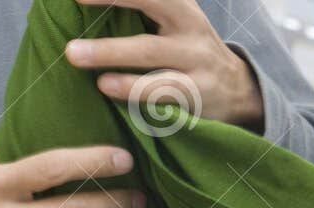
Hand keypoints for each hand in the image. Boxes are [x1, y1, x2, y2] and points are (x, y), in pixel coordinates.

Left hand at [64, 0, 265, 131]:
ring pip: (151, 52)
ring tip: (75, 55)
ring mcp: (194, 60)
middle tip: (75, 2)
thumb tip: (93, 6)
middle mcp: (190, 27)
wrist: (237, 91)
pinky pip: (159, 89)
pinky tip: (106, 86)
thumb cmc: (189, 53)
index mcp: (181, 7)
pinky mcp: (195, 93)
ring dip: (110, 52)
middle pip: (153, 3)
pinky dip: (130, 87)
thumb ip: (147, 12)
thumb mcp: (176, 24)